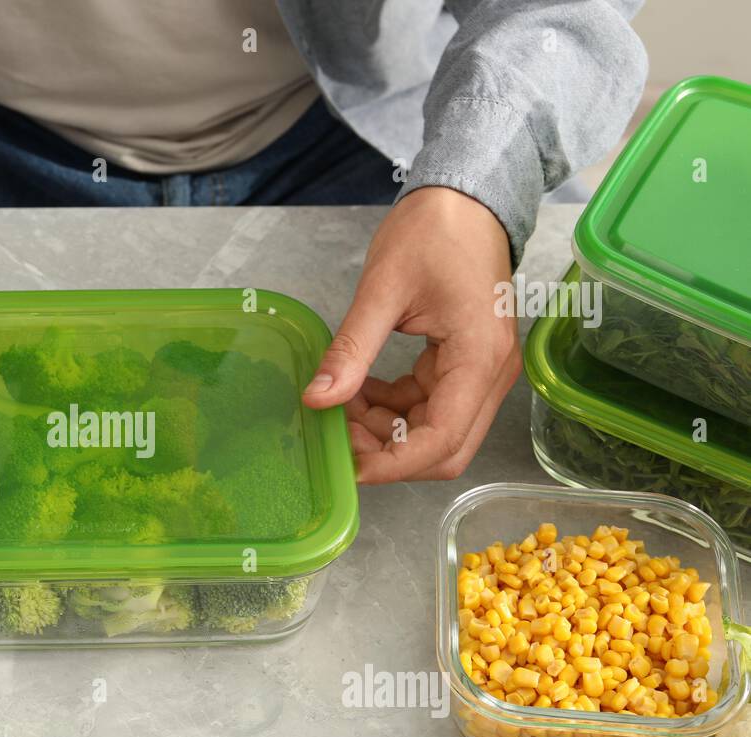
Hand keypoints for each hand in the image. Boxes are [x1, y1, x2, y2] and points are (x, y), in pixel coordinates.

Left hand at [302, 186, 520, 482]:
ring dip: (385, 432)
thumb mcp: (382, 289)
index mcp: (479, 357)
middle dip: (388, 453)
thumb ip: (352, 350)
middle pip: (444, 449)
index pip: (440, 439)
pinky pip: (429, 408)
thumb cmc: (433, 231)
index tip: (347, 465)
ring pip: (434, 432)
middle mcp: (491, 374)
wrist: (465, 199)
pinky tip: (356, 394)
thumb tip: (317, 400)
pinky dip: (392, 412)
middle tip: (337, 437)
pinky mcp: (466, 366)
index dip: (392, 463)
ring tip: (339, 409)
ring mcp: (482, 372)